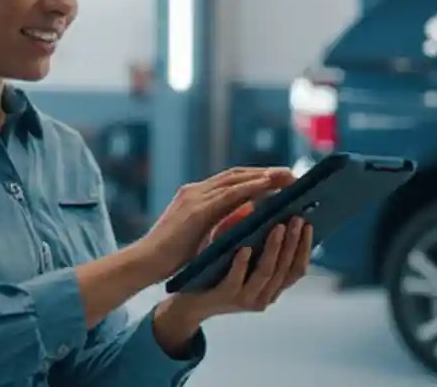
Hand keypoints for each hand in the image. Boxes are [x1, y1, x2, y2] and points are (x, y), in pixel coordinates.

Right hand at [133, 167, 292, 281]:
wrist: (145, 262)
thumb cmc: (172, 256)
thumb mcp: (199, 234)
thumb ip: (219, 222)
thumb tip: (248, 215)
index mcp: (194, 196)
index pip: (230, 181)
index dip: (255, 177)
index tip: (278, 178)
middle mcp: (194, 191)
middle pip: (236, 174)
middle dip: (264, 173)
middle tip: (291, 174)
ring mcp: (195, 198)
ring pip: (235, 179)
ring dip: (263, 176)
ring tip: (287, 177)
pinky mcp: (197, 211)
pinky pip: (229, 194)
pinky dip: (250, 187)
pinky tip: (268, 186)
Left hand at [166, 216, 313, 323]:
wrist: (187, 296)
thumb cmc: (219, 272)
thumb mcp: (244, 259)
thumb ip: (261, 243)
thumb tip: (279, 211)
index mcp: (271, 287)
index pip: (297, 268)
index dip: (305, 247)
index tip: (308, 222)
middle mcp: (262, 296)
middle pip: (285, 269)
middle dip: (293, 242)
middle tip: (296, 218)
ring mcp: (242, 299)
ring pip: (265, 274)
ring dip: (273, 249)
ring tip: (276, 226)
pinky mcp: (221, 297)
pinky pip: (235, 280)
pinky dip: (242, 263)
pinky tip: (244, 247)